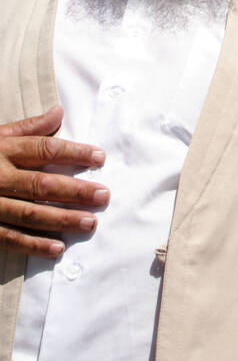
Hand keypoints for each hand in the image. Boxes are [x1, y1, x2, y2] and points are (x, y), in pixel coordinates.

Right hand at [0, 106, 108, 256]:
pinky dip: (33, 245)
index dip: (73, 153)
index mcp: (1, 150)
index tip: (100, 157)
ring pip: (29, 213)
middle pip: (41, 184)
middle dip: (75, 191)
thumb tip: (59, 112)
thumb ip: (27, 128)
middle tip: (103, 195)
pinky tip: (57, 249)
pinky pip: (9, 238)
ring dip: (62, 219)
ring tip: (90, 223)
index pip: (43, 149)